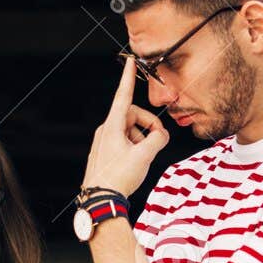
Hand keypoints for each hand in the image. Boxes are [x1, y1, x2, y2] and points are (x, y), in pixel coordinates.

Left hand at [80, 55, 169, 196]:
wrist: (100, 200)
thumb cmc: (118, 178)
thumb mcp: (144, 156)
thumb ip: (158, 140)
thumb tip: (162, 135)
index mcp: (112, 126)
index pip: (123, 95)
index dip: (129, 77)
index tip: (130, 61)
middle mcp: (105, 130)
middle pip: (133, 116)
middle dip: (148, 125)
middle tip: (159, 140)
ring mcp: (104, 142)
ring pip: (130, 131)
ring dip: (142, 139)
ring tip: (144, 157)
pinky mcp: (104, 153)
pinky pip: (124, 142)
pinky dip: (134, 148)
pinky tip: (135, 164)